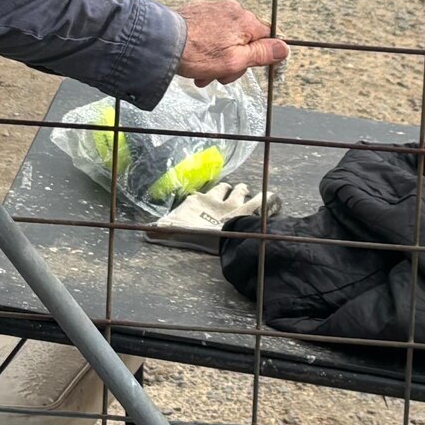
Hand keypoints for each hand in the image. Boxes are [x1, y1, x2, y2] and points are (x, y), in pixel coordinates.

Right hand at [148, 181, 282, 253]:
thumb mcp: (172, 230)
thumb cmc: (191, 232)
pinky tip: (277, 200)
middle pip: (229, 189)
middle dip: (234, 190)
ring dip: (250, 194)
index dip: (211, 192)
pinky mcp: (251, 210)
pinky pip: (266, 201)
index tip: (214, 192)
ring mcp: (236, 204)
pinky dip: (271, 201)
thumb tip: (147, 231)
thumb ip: (162, 231)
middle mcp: (219, 199)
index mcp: (200, 201)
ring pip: (245, 192)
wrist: (214, 234)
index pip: (206, 192)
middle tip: (239, 193)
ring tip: (260, 196)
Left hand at [175, 0, 288, 86]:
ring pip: (227, 39)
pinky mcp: (199, 12)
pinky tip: (196, 61)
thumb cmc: (197, 53)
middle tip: (219, 75)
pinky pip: (212, 33)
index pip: (266, 37)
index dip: (260, 56)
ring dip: (219, 59)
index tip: (247, 67)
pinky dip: (208, 48)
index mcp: (245, 21)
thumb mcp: (235, 61)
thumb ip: (261, 54)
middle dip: (234, 62)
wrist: (161, 42)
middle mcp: (232, 10)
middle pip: (245, 40)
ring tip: (203, 73)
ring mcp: (214, 10)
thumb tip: (284, 48)